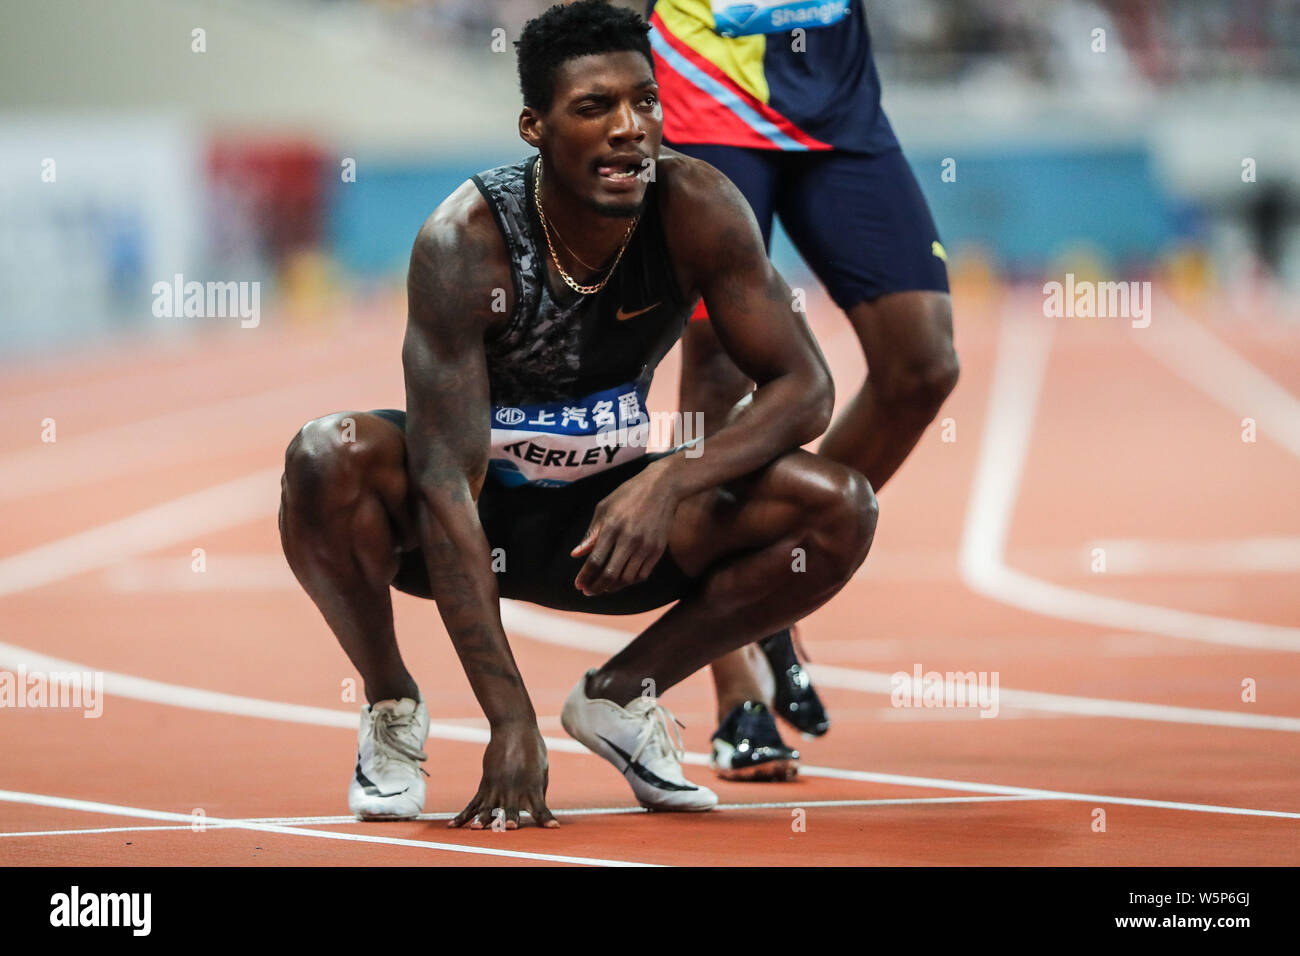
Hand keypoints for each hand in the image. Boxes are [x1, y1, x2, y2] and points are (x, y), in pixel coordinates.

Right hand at [450, 722, 558, 829]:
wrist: (514, 727)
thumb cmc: (532, 749)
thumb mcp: (541, 770)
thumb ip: (538, 791)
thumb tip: (537, 808)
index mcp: (532, 786)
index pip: (541, 807)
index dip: (546, 818)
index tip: (553, 826)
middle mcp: (514, 788)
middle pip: (511, 809)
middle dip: (509, 819)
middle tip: (509, 827)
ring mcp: (497, 787)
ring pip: (488, 808)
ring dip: (483, 820)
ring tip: (476, 829)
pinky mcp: (485, 784)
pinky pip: (473, 804)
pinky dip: (463, 816)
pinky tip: (453, 826)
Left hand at [571, 458, 681, 595]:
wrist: (663, 486)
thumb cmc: (628, 494)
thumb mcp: (604, 507)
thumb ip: (591, 533)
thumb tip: (576, 554)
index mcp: (612, 527)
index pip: (595, 561)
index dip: (585, 577)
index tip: (578, 585)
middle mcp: (629, 539)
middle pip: (610, 574)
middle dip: (596, 588)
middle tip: (588, 592)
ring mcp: (645, 546)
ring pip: (627, 578)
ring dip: (612, 587)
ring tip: (603, 587)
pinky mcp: (658, 549)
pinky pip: (642, 574)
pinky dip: (629, 581)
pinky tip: (621, 579)